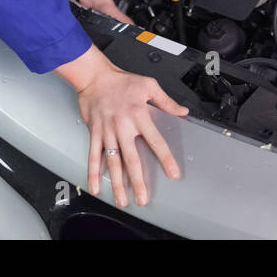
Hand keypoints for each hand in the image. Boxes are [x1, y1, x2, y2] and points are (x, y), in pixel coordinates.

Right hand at [56, 45, 188, 207]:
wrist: (95, 76)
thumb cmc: (121, 81)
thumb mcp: (149, 86)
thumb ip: (166, 102)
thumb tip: (182, 111)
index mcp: (139, 116)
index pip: (156, 141)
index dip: (165, 159)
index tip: (172, 173)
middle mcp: (123, 126)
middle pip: (132, 159)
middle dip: (138, 181)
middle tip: (143, 199)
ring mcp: (107, 132)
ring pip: (113, 162)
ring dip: (117, 183)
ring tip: (122, 200)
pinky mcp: (94, 133)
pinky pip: (93, 156)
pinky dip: (93, 172)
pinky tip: (95, 186)